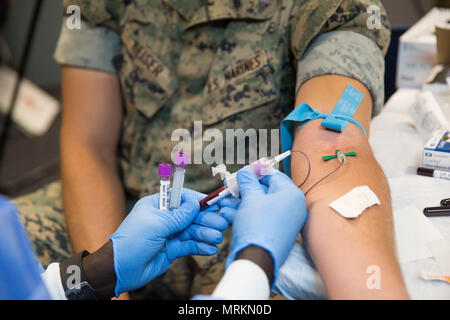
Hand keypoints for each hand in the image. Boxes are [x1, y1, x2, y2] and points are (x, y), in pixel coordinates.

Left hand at [110, 189, 227, 295]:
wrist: (120, 269)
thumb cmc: (132, 240)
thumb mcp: (156, 224)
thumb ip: (178, 216)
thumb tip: (194, 205)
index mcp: (157, 205)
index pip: (181, 198)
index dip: (198, 200)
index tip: (213, 203)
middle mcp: (164, 218)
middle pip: (190, 216)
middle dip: (206, 219)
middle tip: (221, 223)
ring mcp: (169, 234)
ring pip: (192, 231)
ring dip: (205, 234)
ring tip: (216, 238)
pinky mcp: (172, 250)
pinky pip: (189, 246)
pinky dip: (200, 247)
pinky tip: (210, 248)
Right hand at [226, 168, 306, 283]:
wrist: (257, 260)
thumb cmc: (257, 225)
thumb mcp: (250, 197)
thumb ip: (248, 181)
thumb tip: (245, 172)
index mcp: (291, 194)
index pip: (273, 175)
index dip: (254, 173)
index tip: (240, 174)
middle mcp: (293, 207)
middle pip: (266, 191)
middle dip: (244, 190)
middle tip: (229, 188)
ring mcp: (286, 222)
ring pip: (261, 206)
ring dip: (241, 202)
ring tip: (224, 202)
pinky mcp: (277, 233)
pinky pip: (262, 218)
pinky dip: (246, 214)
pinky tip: (228, 213)